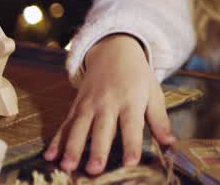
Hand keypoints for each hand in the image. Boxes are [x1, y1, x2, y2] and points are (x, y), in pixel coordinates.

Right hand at [45, 34, 175, 174]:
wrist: (114, 50)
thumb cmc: (137, 76)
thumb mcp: (153, 93)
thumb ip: (159, 119)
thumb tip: (170, 142)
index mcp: (131, 101)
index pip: (132, 126)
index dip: (132, 144)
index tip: (130, 163)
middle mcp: (108, 103)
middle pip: (103, 129)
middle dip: (98, 150)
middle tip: (94, 170)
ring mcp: (89, 104)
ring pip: (80, 127)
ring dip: (72, 147)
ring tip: (67, 166)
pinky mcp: (76, 106)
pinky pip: (65, 124)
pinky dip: (56, 140)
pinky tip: (49, 155)